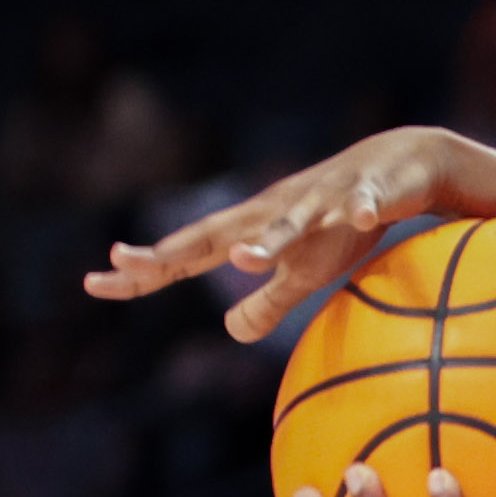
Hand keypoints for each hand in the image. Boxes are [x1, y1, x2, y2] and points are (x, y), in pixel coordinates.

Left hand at [85, 126, 480, 342]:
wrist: (400, 164)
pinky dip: (362, 209)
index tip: (95, 284)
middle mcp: (274, 213)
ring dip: (267, 241)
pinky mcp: (367, 193)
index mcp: (254, 232)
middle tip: (124, 259)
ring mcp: (320, 202)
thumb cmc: (344, 221)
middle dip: (174, 250)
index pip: (188, 255)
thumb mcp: (307, 273)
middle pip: (217, 234)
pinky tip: (363, 218)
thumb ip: (269, 303)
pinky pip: (364, 203)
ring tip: (242, 259)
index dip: (145, 269)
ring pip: (289, 224)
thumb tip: (231, 332)